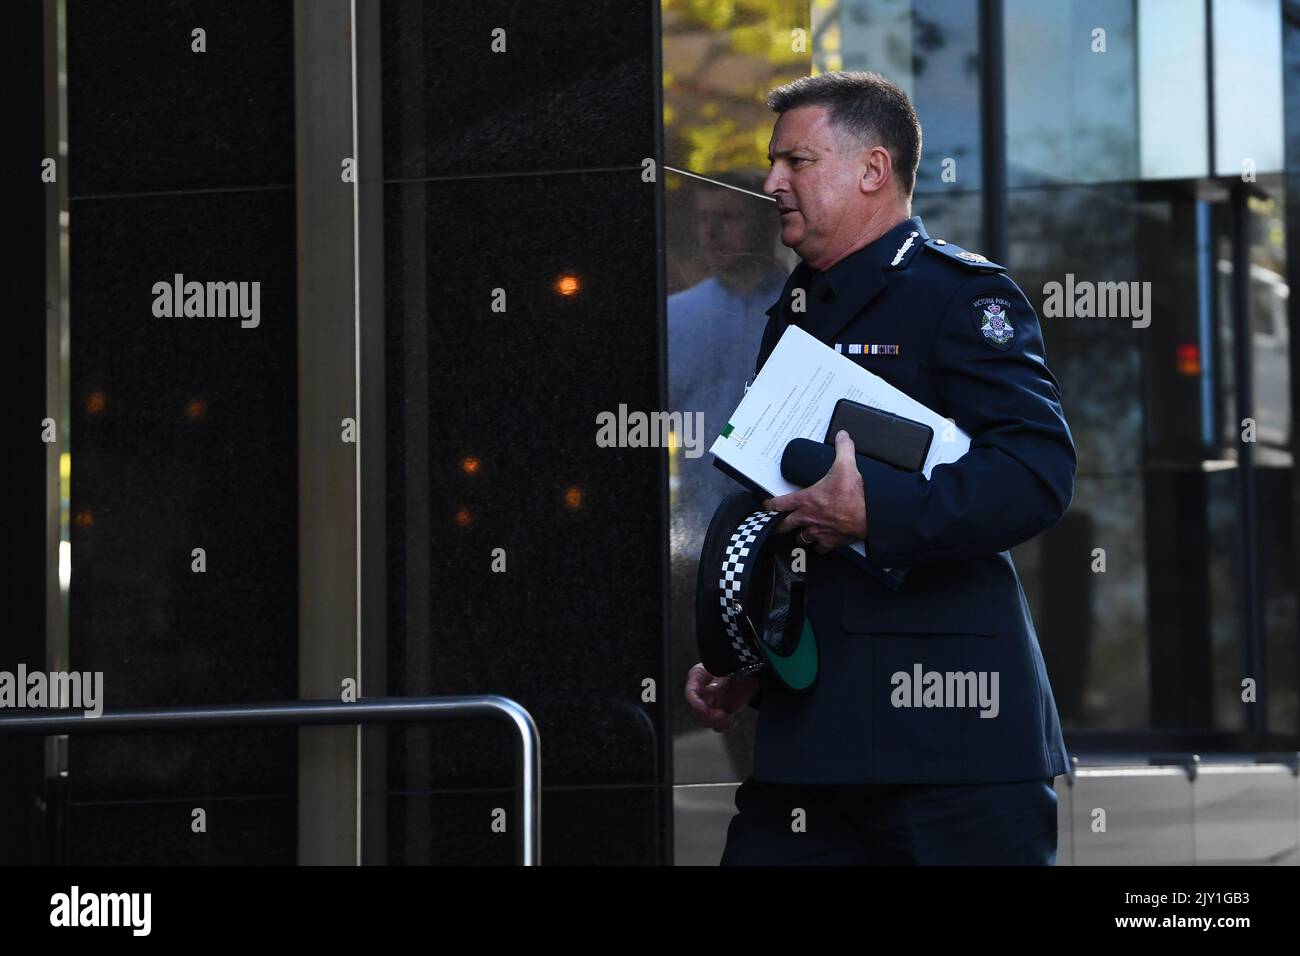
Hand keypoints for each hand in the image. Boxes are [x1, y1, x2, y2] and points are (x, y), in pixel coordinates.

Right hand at [684, 663, 759, 732]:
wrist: (750, 674)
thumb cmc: (736, 667)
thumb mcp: (728, 671)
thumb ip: (719, 680)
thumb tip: (709, 690)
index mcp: (697, 677)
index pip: (691, 693)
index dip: (696, 704)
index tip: (705, 711)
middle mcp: (700, 692)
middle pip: (697, 710)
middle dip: (709, 716)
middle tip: (723, 715)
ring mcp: (709, 704)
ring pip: (705, 720)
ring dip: (716, 722)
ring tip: (729, 719)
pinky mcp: (718, 713)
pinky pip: (717, 725)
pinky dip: (724, 726)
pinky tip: (733, 722)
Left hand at [762, 430, 867, 552]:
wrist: (869, 517)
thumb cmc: (853, 494)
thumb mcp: (846, 465)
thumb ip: (843, 449)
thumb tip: (843, 435)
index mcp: (806, 500)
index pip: (780, 503)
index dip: (770, 505)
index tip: (765, 506)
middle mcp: (808, 518)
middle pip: (785, 525)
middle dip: (778, 526)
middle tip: (774, 526)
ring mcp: (818, 532)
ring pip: (801, 538)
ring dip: (800, 535)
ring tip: (799, 533)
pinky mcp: (830, 542)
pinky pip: (819, 548)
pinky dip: (819, 546)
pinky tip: (820, 543)